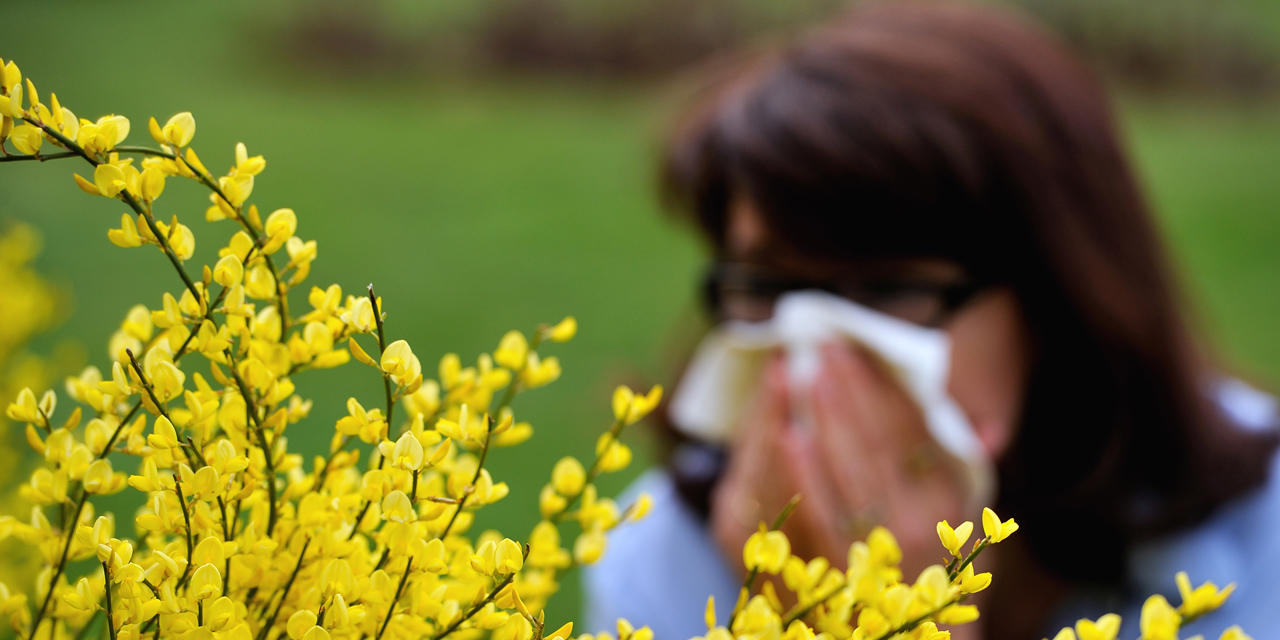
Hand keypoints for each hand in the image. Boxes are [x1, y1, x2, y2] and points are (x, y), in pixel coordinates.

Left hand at [710, 342, 969, 582]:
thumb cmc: (937, 580)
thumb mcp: (964, 525)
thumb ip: (963, 472)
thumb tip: (986, 427)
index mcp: (948, 502)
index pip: (913, 427)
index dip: (882, 383)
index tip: (857, 346)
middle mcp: (916, 523)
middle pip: (873, 441)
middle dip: (844, 387)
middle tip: (818, 345)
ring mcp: (874, 549)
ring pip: (842, 468)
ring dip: (817, 416)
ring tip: (794, 373)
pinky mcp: (833, 569)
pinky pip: (816, 511)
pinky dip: (799, 468)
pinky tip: (785, 433)